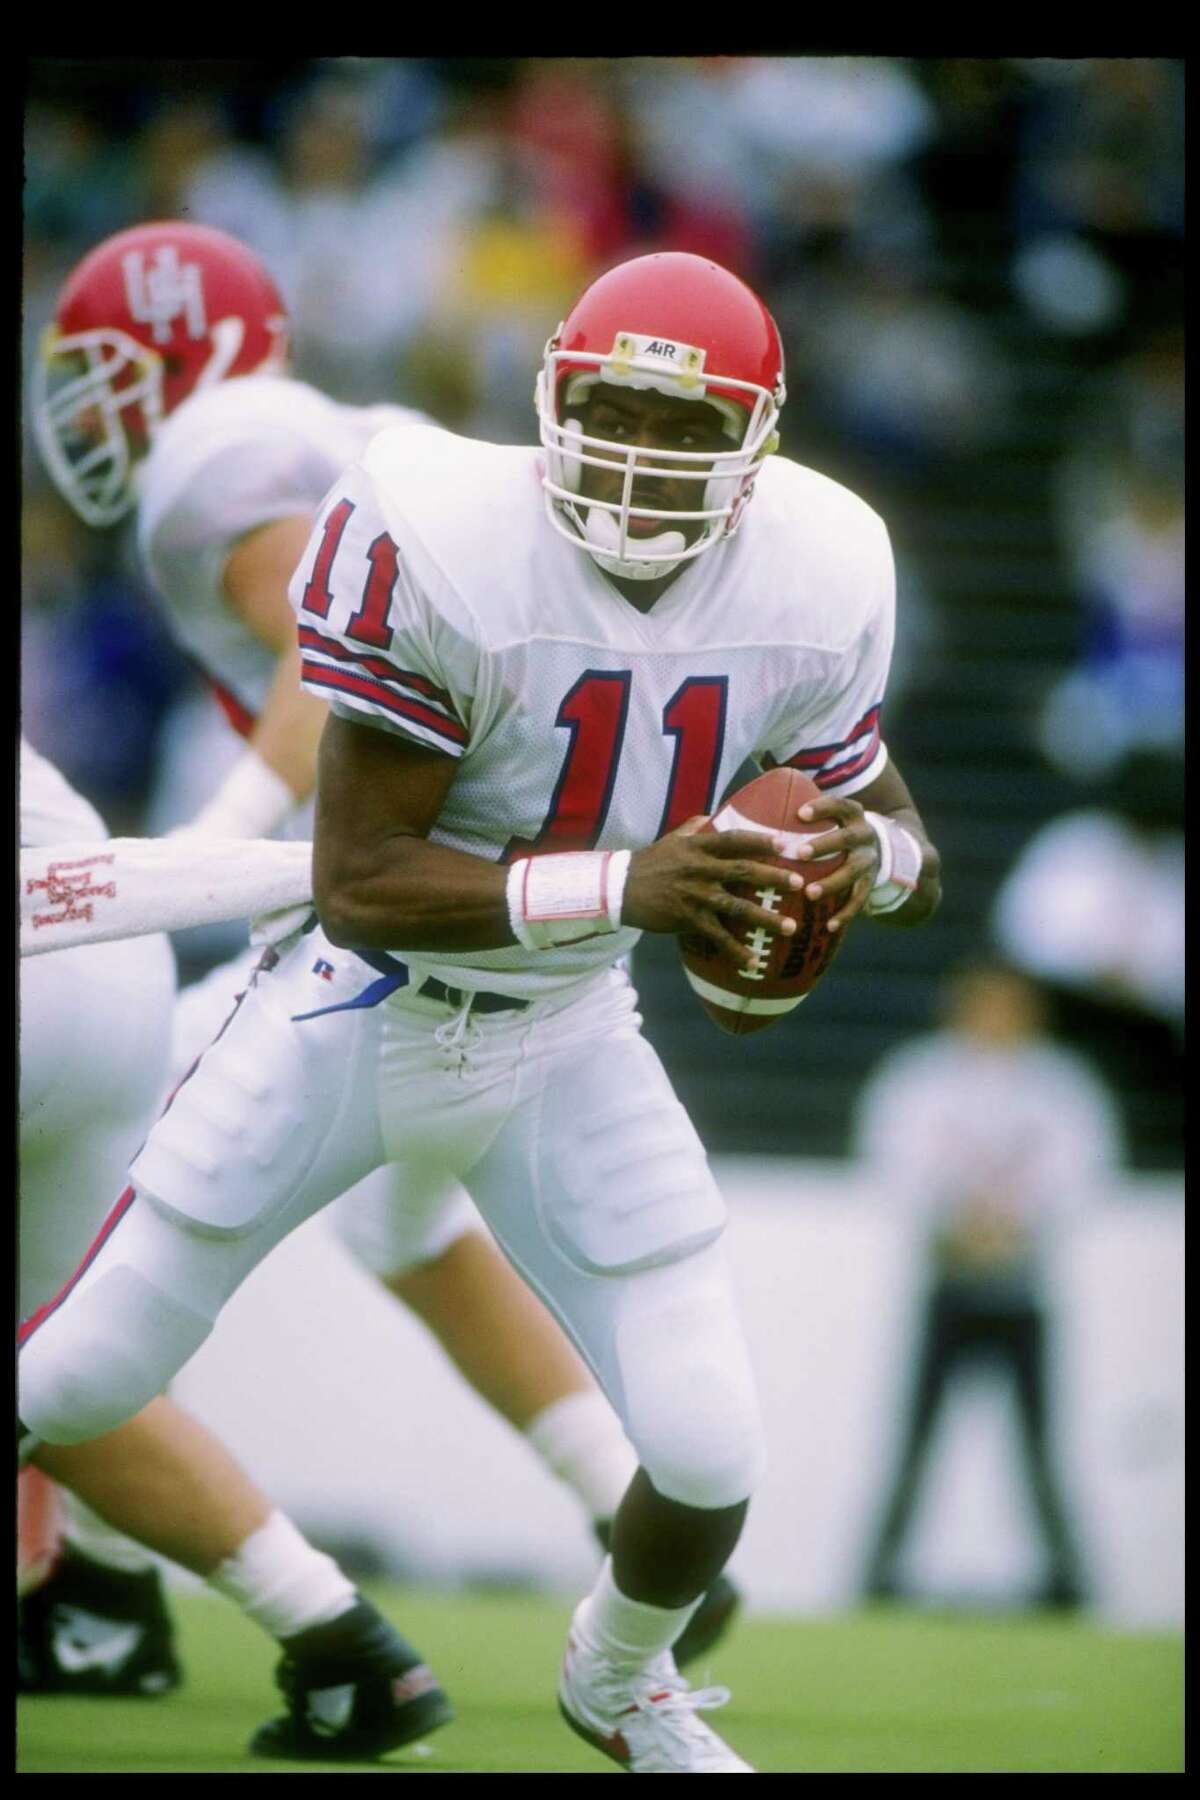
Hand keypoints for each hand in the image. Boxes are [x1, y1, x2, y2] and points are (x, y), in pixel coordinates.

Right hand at [622, 817, 803, 971]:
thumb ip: (694, 827)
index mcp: (697, 846)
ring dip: (764, 918)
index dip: (760, 840)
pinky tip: (754, 962)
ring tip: (789, 927)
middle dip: (773, 878)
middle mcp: (699, 869)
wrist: (619, 888)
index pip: (734, 840)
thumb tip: (712, 816)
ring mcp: (695, 895)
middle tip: (799, 884)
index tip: (784, 844)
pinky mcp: (688, 918)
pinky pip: (717, 936)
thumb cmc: (649, 862)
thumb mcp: (672, 840)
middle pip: (743, 871)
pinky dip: (736, 951)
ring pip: (736, 907)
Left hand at [791, 796, 880, 933]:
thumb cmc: (834, 831)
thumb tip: (742, 811)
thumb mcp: (828, 817)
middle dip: (825, 845)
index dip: (822, 808)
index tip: (800, 813)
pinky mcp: (870, 884)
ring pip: (854, 871)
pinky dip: (845, 914)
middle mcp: (863, 834)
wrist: (879, 849)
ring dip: (833, 882)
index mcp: (851, 814)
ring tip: (810, 894)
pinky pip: (859, 901)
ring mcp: (869, 860)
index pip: (839, 804)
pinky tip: (829, 926)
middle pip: (847, 837)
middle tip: (800, 854)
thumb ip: (798, 814)